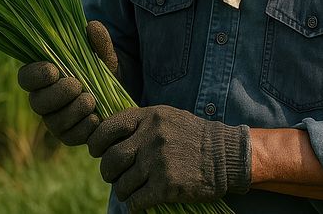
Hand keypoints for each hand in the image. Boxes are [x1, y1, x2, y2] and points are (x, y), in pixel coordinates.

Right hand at [17, 20, 118, 145]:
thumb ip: (98, 41)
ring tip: (91, 100)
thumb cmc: (102, 68)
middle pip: (37, 103)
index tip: (54, 70)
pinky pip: (70, 137)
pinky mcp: (69, 135)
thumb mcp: (103, 53)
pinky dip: (83, 129)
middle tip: (77, 85)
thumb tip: (92, 27)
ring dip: (73, 111)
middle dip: (57, 94)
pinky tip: (96, 119)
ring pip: (54, 122)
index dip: (35, 75)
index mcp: (44, 76)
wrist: (119, 92)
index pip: (26, 77)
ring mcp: (55, 120)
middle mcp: (44, 100)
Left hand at [87, 105, 250, 212]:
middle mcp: (152, 138)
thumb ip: (140, 124)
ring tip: (131, 190)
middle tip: (113, 176)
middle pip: (111, 159)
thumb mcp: (167, 118)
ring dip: (123, 190)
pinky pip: (136, 201)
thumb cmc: (193, 137)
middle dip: (108, 171)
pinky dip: (134, 205)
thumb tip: (107, 137)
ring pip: (122, 184)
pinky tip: (140, 203)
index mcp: (150, 118)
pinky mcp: (166, 186)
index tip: (97, 151)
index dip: (97, 142)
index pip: (108, 128)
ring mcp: (159, 162)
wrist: (226, 156)